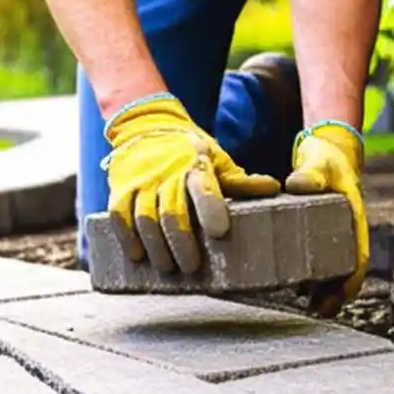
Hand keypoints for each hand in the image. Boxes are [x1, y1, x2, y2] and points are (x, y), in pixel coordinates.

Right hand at [104, 94, 280, 273]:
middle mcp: (165, 173)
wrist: (147, 126)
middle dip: (181, 242)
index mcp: (195, 166)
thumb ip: (240, 181)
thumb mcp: (217, 160)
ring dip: (156, 247)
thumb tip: (273, 189)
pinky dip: (127, 238)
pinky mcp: (120, 188)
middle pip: (171, 212)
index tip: (219, 232)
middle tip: (191, 267)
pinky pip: (119, 216)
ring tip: (167, 268)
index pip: (203, 188)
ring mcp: (140, 181)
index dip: (210, 209)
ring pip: (144, 218)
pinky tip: (137, 256)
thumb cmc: (189, 151)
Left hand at [285, 121, 369, 316]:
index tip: (339, 299)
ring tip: (307, 305)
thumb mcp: (319, 160)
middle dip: (335, 294)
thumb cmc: (327, 156)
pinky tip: (294, 285)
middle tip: (318, 310)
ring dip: (323, 288)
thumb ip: (310, 172)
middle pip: (346, 269)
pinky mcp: (318, 231)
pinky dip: (310, 274)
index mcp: (353, 217)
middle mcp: (346, 230)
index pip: (358, 257)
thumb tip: (297, 185)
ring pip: (332, 268)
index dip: (350, 281)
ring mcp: (333, 232)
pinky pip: (318, 259)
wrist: (327, 149)